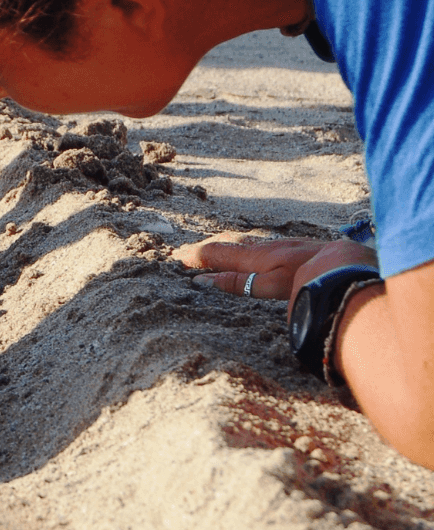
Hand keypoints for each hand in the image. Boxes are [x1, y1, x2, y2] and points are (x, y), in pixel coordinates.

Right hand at [174, 232, 334, 299]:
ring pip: (245, 242)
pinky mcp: (298, 248)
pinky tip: (250, 248)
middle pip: (230, 245)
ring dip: (224, 245)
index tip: (177, 258)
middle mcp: (268, 247)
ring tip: (210, 248)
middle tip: (184, 253)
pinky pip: (260, 243)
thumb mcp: (275, 287)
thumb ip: (242, 283)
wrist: (353, 266)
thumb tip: (207, 279)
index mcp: (259, 257)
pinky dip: (243, 245)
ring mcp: (284, 245)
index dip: (198, 257)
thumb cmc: (315, 281)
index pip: (220, 255)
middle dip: (206, 248)